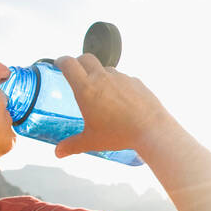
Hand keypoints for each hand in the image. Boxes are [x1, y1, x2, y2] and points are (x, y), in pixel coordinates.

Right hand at [52, 54, 176, 157]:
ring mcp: (121, 77)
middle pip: (86, 58)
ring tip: (101, 92)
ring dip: (100, 74)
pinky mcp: (136, 81)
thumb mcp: (91, 141)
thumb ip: (72, 145)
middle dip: (79, 62)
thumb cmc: (119, 133)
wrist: (151, 129)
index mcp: (86, 88)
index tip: (59, 64)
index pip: (69, 64)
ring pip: (106, 68)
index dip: (61, 61)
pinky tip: (121, 100)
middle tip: (76, 73)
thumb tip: (59, 152)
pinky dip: (118, 84)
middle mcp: (103, 77)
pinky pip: (123, 78)